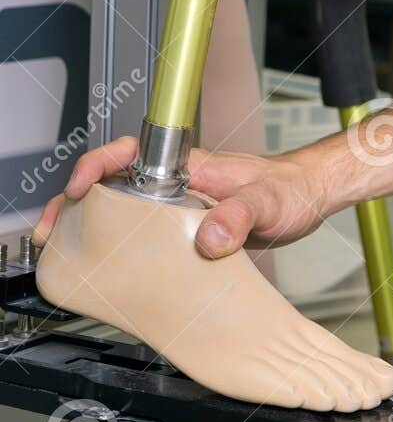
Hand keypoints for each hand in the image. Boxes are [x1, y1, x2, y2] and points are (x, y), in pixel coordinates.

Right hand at [33, 135, 332, 260]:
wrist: (310, 198)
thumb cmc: (290, 189)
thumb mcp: (266, 204)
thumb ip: (239, 218)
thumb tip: (210, 241)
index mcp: (190, 167)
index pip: (130, 152)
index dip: (97, 166)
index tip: (79, 188)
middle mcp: (179, 183)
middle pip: (114, 182)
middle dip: (76, 201)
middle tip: (53, 227)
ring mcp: (180, 205)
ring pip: (125, 208)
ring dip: (94, 224)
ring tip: (68, 249)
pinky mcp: (189, 227)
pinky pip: (147, 232)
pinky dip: (124, 245)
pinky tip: (115, 268)